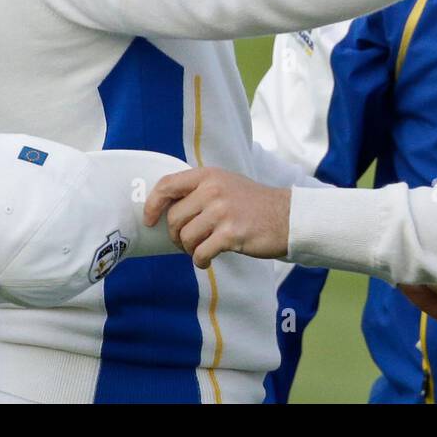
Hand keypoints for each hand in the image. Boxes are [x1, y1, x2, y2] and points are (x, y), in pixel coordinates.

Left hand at [143, 167, 290, 265]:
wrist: (287, 217)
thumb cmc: (253, 204)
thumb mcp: (225, 184)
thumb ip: (199, 190)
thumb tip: (164, 209)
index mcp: (209, 175)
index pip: (167, 185)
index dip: (152, 205)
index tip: (149, 220)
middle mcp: (213, 190)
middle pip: (174, 218)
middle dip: (176, 236)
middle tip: (187, 242)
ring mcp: (222, 211)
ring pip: (185, 237)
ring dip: (190, 249)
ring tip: (202, 249)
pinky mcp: (231, 234)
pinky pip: (200, 253)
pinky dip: (201, 260)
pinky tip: (209, 259)